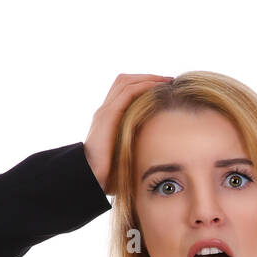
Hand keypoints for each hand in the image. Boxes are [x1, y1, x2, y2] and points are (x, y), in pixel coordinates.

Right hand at [83, 73, 173, 195]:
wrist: (88, 179)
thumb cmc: (106, 176)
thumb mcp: (124, 158)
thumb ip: (135, 150)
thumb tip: (155, 158)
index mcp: (107, 119)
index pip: (123, 91)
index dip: (142, 85)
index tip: (163, 88)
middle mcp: (104, 111)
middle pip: (124, 81)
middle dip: (146, 77)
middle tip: (168, 80)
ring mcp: (105, 112)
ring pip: (126, 82)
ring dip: (147, 79)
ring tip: (166, 81)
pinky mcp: (108, 116)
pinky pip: (127, 93)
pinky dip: (143, 86)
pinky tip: (157, 88)